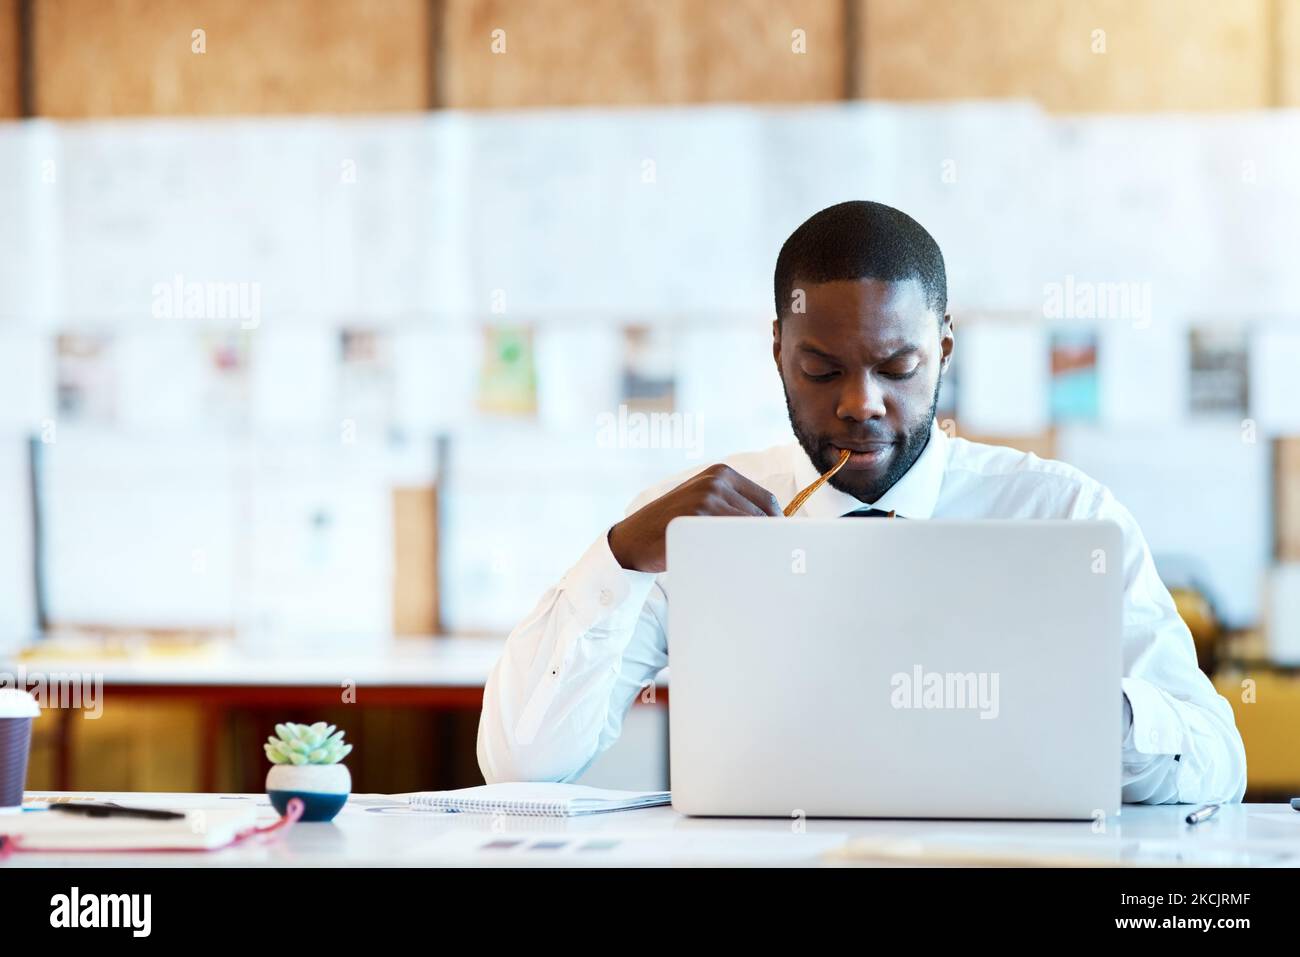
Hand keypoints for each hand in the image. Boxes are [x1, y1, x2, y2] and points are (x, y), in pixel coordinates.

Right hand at [607, 464, 780, 572]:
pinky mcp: (696, 517)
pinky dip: (738, 556)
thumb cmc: (673, 527)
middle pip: (762, 516)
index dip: (778, 526)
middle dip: (768, 541)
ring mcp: (705, 497)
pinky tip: (735, 567)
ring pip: (749, 530)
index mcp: (721, 473)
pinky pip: (731, 541)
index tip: (782, 546)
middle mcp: (715, 480)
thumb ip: (734, 509)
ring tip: (756, 569)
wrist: (632, 539)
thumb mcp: (704, 505)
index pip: (767, 501)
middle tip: (773, 563)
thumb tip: (777, 529)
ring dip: (756, 551)